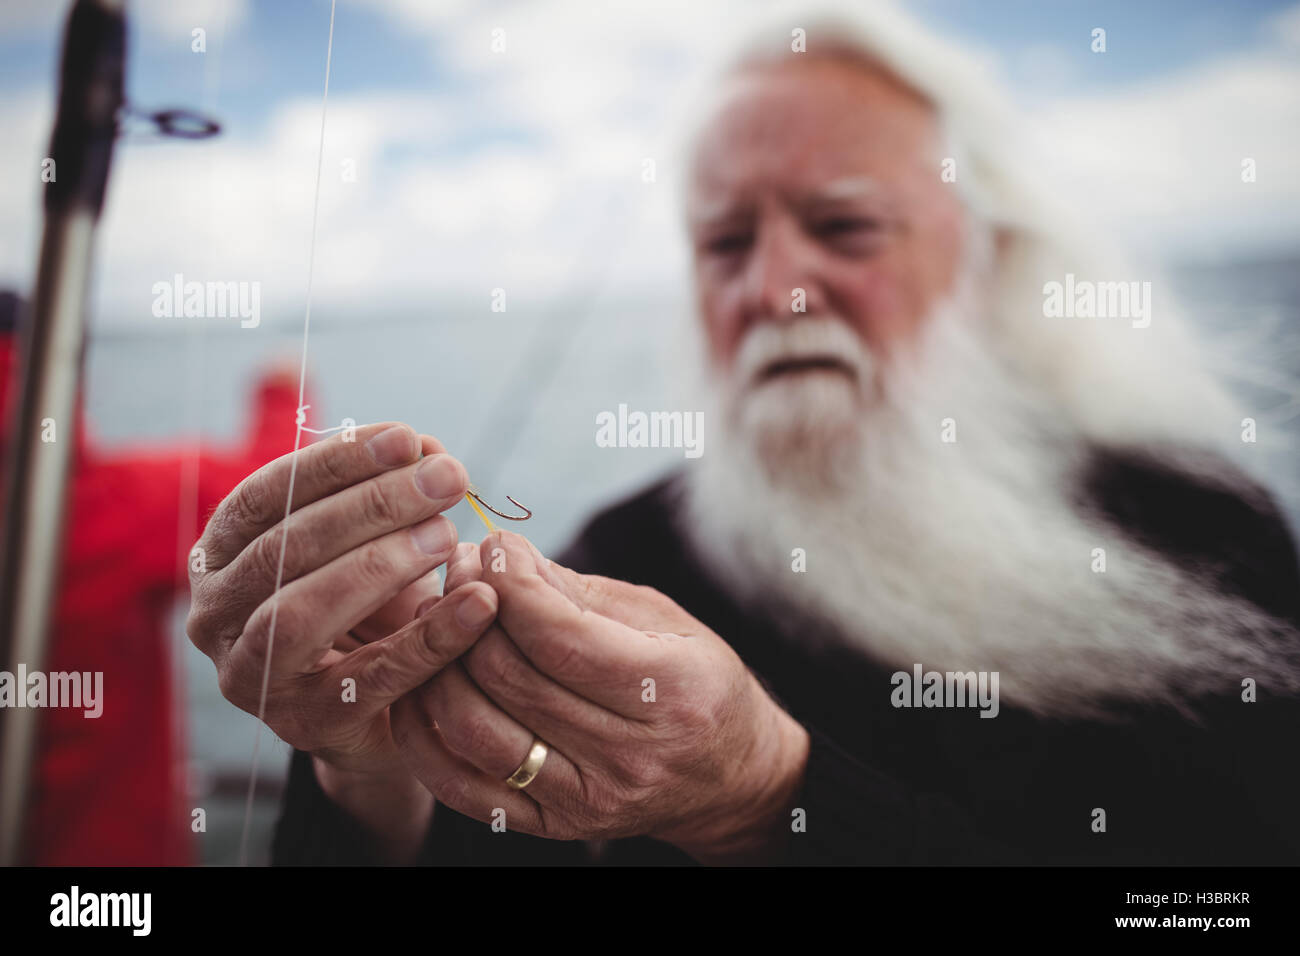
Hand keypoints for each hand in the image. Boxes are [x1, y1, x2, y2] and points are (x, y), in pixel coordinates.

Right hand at [186, 422, 496, 780]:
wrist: (382, 710)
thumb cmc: (371, 606)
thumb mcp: (375, 540)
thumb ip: (394, 488)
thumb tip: (427, 448)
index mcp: (220, 556)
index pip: (264, 494)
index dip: (334, 461)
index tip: (406, 438)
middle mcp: (216, 616)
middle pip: (284, 548)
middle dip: (370, 506)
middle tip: (446, 479)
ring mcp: (252, 677)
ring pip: (300, 612)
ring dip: (379, 566)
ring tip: (448, 535)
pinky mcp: (307, 726)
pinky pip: (370, 678)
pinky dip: (429, 638)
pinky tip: (480, 604)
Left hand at [390, 531, 809, 863]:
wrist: (728, 778)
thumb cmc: (695, 679)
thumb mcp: (663, 620)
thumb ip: (579, 592)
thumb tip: (501, 557)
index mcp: (670, 692)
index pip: (559, 636)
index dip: (510, 584)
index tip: (493, 545)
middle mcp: (629, 756)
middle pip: (508, 676)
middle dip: (468, 610)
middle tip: (459, 573)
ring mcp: (587, 799)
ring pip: (473, 727)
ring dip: (439, 664)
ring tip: (440, 622)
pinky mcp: (553, 826)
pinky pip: (461, 783)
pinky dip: (425, 732)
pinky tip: (424, 685)